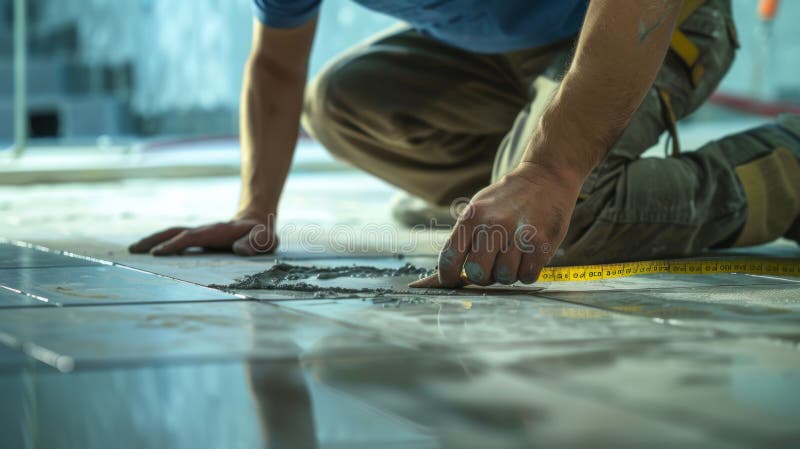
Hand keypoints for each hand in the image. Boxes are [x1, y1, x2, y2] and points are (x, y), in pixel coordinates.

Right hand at [128, 213, 276, 255]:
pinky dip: (161, 244)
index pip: (191, 237)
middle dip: (154, 240)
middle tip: (133, 250)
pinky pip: (177, 240)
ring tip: (133, 251)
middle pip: (175, 232)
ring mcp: (200, 235)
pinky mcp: (199, 240)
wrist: (258, 221)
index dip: (175, 244)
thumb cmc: (261, 233)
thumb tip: (240, 250)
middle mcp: (204, 231)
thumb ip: (255, 243)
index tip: (157, 253)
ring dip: (153, 241)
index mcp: (217, 232)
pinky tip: (150, 253)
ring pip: (173, 234)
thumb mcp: (264, 238)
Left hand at [418, 162, 582, 287]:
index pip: (449, 258)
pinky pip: (527, 276)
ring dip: (509, 273)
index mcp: (472, 217)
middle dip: (484, 276)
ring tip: (514, 255)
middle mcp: (492, 224)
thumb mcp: (478, 209)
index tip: (452, 282)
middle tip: (492, 266)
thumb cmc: (507, 200)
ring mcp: (517, 233)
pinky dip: (527, 272)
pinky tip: (528, 256)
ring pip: (505, 277)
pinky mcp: (540, 242)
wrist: (545, 178)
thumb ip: (463, 238)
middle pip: (478, 273)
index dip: (447, 277)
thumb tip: (445, 275)